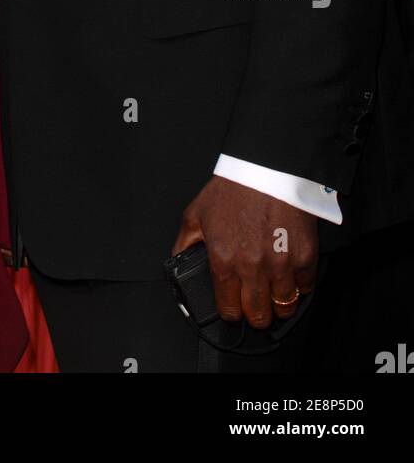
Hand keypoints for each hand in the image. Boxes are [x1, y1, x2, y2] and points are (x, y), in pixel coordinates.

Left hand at [171, 175, 317, 327]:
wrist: (265, 168)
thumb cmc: (232, 189)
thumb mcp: (195, 215)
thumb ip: (183, 245)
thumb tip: (177, 266)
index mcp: (223, 260)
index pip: (229, 310)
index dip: (230, 311)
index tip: (233, 306)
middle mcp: (252, 267)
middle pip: (258, 316)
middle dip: (254, 314)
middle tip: (254, 304)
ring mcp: (281, 264)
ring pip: (284, 307)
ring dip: (279, 305)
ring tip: (274, 293)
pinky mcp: (305, 256)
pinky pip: (306, 288)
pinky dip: (300, 286)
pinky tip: (290, 277)